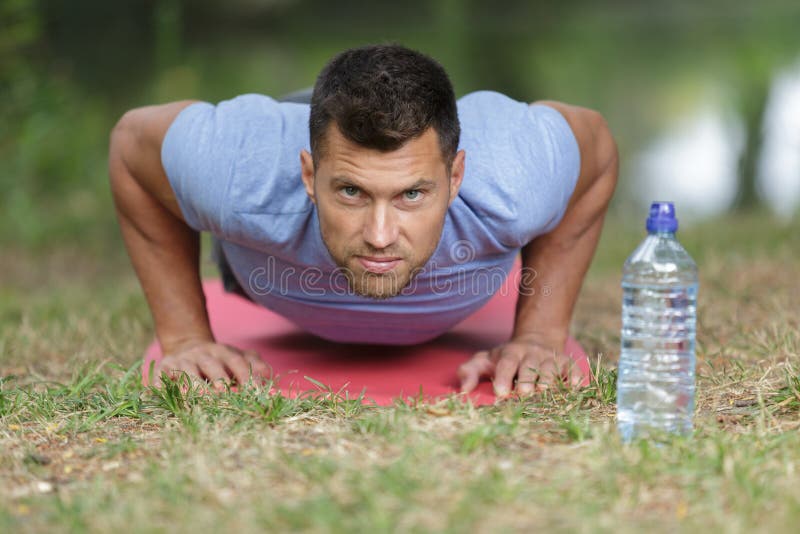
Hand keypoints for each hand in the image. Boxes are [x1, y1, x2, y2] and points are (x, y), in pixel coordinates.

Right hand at [151, 341, 270, 390]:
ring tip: (202, 398)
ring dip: (195, 384)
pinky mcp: (162, 370)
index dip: (246, 375)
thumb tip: (267, 376)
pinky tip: (167, 396)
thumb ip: (253, 364)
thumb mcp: (236, 357)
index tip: (255, 391)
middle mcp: (201, 354)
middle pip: (211, 364)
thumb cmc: (218, 360)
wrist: (185, 345)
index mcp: (222, 351)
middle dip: (218, 378)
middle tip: (225, 393)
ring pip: (187, 371)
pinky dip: (161, 386)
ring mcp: (181, 361)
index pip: (237, 361)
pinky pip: (160, 377)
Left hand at [457, 336, 582, 396]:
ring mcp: (551, 358)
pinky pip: (574, 370)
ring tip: (545, 392)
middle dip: (527, 379)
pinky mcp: (568, 364)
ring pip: (551, 368)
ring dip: (549, 379)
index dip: (504, 376)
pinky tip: (575, 388)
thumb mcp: (485, 360)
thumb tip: (463, 390)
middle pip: (530, 365)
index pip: (507, 363)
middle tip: (524, 394)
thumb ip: (470, 371)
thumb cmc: (506, 359)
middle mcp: (532, 354)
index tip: (500, 393)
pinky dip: (576, 378)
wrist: (537, 341)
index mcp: (511, 352)